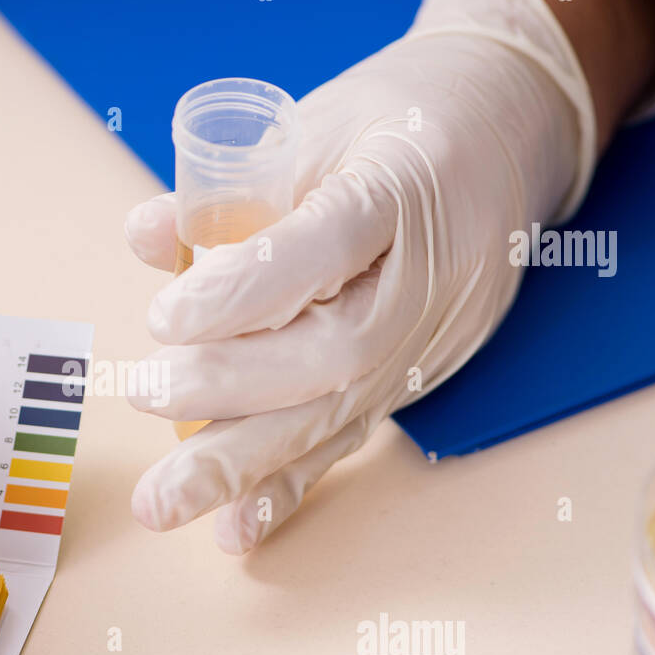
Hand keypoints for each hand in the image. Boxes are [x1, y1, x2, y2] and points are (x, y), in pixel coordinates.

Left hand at [122, 0, 593, 552]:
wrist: (510, 135)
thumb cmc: (402, 120)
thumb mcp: (318, 122)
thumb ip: (231, 185)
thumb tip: (144, 236)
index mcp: (407, 187)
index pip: (327, 247)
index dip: (245, 290)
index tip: (164, 316)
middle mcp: (429, 278)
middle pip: (336, 351)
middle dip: (231, 387)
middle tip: (145, 393)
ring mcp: (430, 338)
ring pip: (339, 413)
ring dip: (242, 467)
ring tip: (165, 503)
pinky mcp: (415, 378)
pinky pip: (351, 440)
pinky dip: (288, 490)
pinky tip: (234, 534)